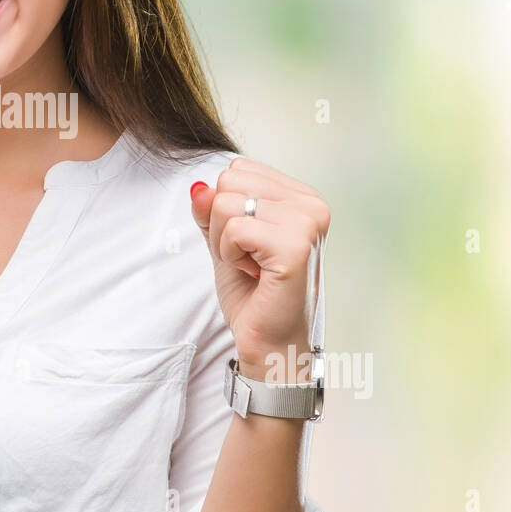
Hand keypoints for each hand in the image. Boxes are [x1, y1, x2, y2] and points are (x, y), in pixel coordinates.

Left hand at [189, 157, 329, 376]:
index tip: (249, 244)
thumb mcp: (223, 240)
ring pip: (227, 203)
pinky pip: (234, 230)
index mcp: (302, 197)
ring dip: (225, 242)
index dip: (227, 209)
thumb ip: (210, 209)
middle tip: (248, 257)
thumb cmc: (253, 294)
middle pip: (230, 180)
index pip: (239, 169)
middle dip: (221, 223)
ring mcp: (307, 223)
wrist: (269, 342)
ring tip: (252, 266)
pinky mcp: (295, 247)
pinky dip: (230, 255)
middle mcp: (312, 204)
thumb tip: (198, 188)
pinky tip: (254, 273)